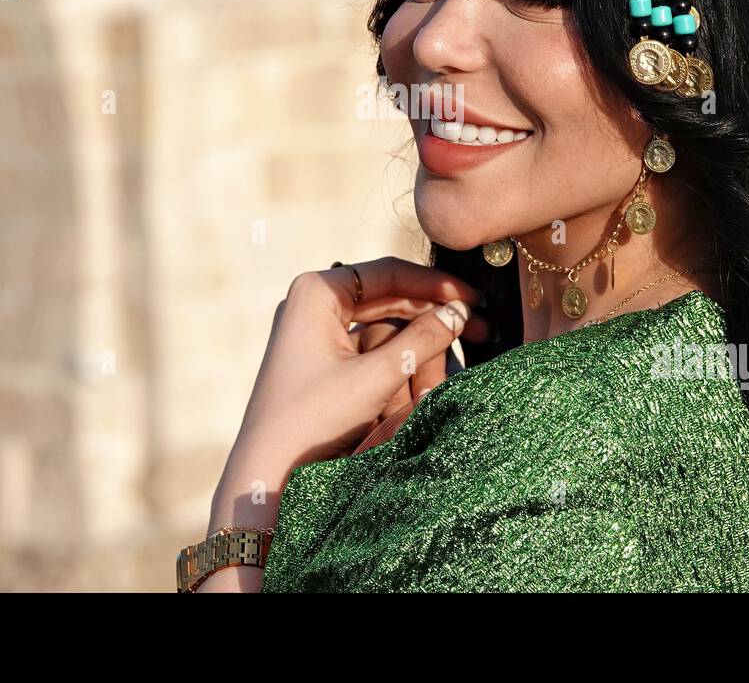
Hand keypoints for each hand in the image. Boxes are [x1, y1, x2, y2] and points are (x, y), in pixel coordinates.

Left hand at [206, 257, 485, 542]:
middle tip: (479, 328)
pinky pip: (371, 354)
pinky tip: (422, 389)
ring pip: (384, 331)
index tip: (473, 297)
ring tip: (443, 380)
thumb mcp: (376, 377)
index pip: (389, 273)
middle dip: (431, 321)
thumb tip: (459, 312)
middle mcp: (313, 304)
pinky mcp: (323, 362)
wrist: (268, 474)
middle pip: (390, 300)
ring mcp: (316, 333)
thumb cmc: (314, 421)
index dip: (436, 284)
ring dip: (416, 354)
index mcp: (316, 292)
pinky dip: (397, 369)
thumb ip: (422, 340)